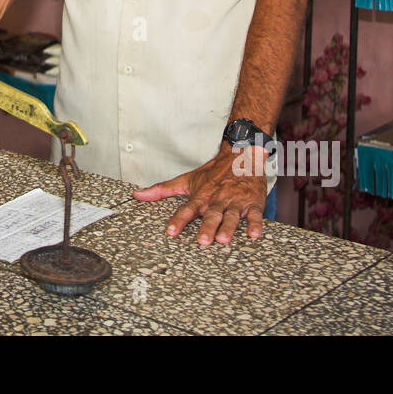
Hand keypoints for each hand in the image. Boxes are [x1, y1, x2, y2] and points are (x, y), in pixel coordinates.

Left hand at [132, 146, 266, 244]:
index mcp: (202, 195)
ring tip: (224, 238)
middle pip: (211, 214)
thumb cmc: (213, 172)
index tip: (171, 231)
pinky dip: (255, 224)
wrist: (241, 153)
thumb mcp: (187, 180)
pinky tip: (254, 234)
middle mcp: (217, 199)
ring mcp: (235, 201)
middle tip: (202, 240)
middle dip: (206, 227)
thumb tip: (137, 195)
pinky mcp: (252, 202)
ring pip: (231, 216)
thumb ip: (162, 189)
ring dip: (228, 227)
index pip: (187, 209)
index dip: (178, 220)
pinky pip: (255, 215)